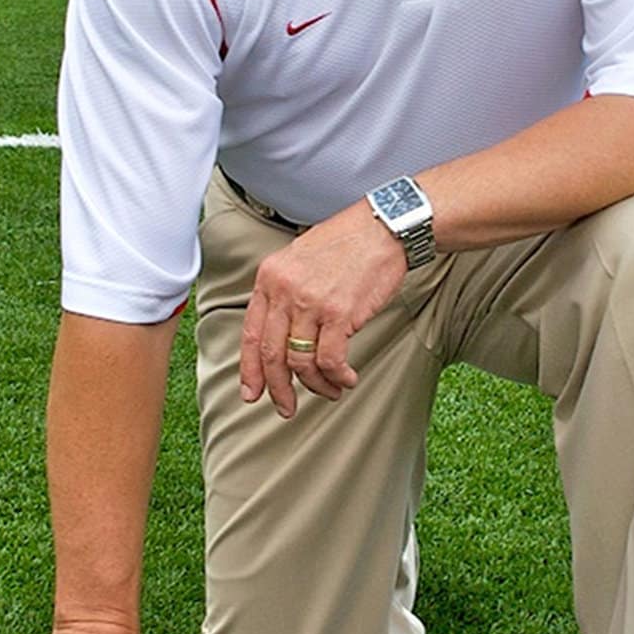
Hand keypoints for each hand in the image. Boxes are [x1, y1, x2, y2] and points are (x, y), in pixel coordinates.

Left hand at [239, 200, 408, 416]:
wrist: (383, 226)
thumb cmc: (347, 241)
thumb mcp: (300, 258)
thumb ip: (285, 292)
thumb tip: (283, 334)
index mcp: (270, 278)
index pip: (251, 334)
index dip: (250, 370)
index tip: (252, 393)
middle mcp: (285, 291)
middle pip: (272, 354)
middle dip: (278, 388)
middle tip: (285, 408)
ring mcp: (311, 302)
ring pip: (301, 361)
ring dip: (316, 385)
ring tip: (330, 390)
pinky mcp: (340, 313)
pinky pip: (330, 360)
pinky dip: (337, 376)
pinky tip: (347, 378)